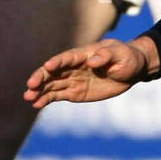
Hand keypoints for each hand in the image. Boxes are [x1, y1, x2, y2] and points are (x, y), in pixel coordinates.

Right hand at [23, 37, 154, 108]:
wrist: (132, 70)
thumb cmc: (127, 58)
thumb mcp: (120, 54)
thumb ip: (106, 56)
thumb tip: (92, 61)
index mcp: (83, 54)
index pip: (67, 58)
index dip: (57, 62)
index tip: (48, 66)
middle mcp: (73, 67)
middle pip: (53, 71)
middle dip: (41, 77)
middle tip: (30, 85)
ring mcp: (72, 79)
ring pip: (52, 84)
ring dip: (39, 91)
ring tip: (28, 98)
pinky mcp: (74, 92)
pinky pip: (57, 95)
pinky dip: (46, 99)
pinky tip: (36, 104)